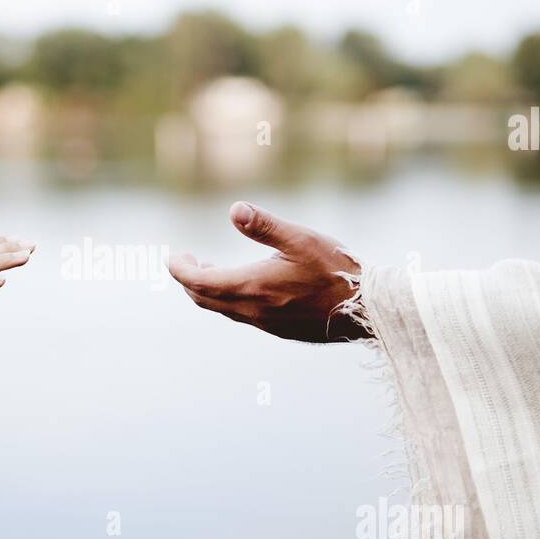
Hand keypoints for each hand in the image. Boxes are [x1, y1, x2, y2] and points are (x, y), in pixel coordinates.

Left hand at [164, 202, 364, 342]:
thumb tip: (233, 209)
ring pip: (223, 309)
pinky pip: (241, 316)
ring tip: (210, 269)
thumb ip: (264, 226)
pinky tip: (243, 286)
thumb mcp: (301, 239)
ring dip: (209, 290)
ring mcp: (265, 323)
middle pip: (205, 299)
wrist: (366, 311)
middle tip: (187, 260)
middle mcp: (253, 310)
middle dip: (190, 280)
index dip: (180, 270)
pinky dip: (229, 300)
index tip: (172, 257)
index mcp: (252, 287)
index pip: (199, 282)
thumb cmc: (336, 271)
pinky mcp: (279, 329)